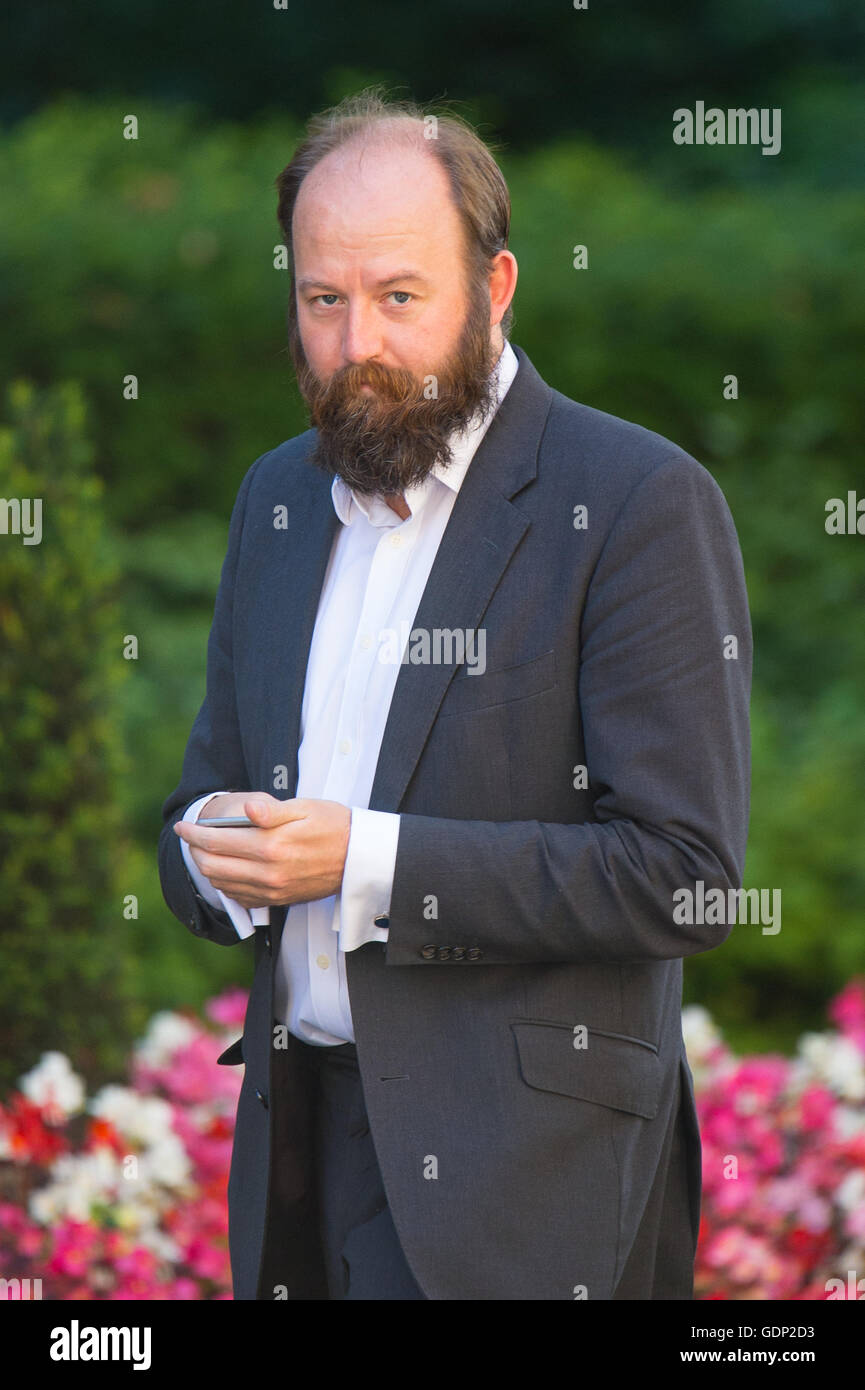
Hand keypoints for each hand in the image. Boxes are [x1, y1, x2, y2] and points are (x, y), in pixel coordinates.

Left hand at [174, 793, 350, 909]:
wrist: (361, 857)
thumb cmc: (334, 825)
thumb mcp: (305, 808)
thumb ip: (271, 811)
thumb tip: (246, 809)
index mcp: (272, 846)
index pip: (217, 842)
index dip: (194, 833)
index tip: (183, 826)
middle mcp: (269, 873)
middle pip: (213, 866)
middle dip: (194, 851)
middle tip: (190, 838)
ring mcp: (273, 890)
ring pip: (223, 884)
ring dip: (207, 868)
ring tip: (206, 851)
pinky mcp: (279, 900)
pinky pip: (240, 898)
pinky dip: (225, 884)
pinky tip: (228, 869)